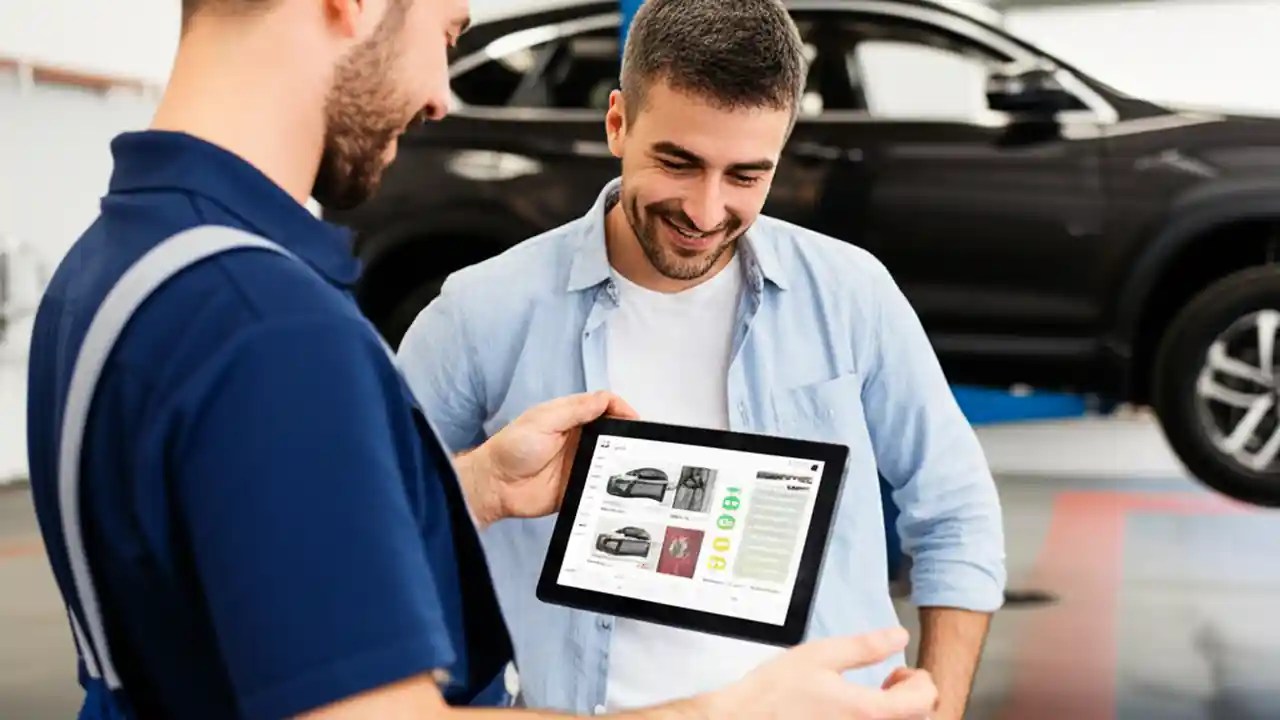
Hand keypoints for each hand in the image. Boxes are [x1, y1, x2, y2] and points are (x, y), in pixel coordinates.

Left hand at [460, 391, 637, 526]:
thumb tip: (606, 399)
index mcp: (571, 418)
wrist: (495, 485)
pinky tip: (622, 487)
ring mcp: (581, 463)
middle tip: (643, 444)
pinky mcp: (579, 487)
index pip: (604, 407)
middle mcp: (580, 439)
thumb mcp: (543, 421)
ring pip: (611, 459)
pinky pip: (601, 485)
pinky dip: (612, 485)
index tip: (635, 420)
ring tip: (638, 466)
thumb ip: (575, 410)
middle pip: (612, 433)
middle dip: (628, 436)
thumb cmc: (513, 447)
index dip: (621, 410)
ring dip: (623, 461)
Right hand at [705, 627, 936, 719]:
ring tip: (872, 698)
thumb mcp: (821, 656)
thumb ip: (866, 647)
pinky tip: (853, 713)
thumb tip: (899, 638)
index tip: (903, 671)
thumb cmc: (777, 692)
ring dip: (897, 713)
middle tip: (890, 682)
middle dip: (912, 698)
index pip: (924, 700)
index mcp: (868, 711)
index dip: (921, 681)